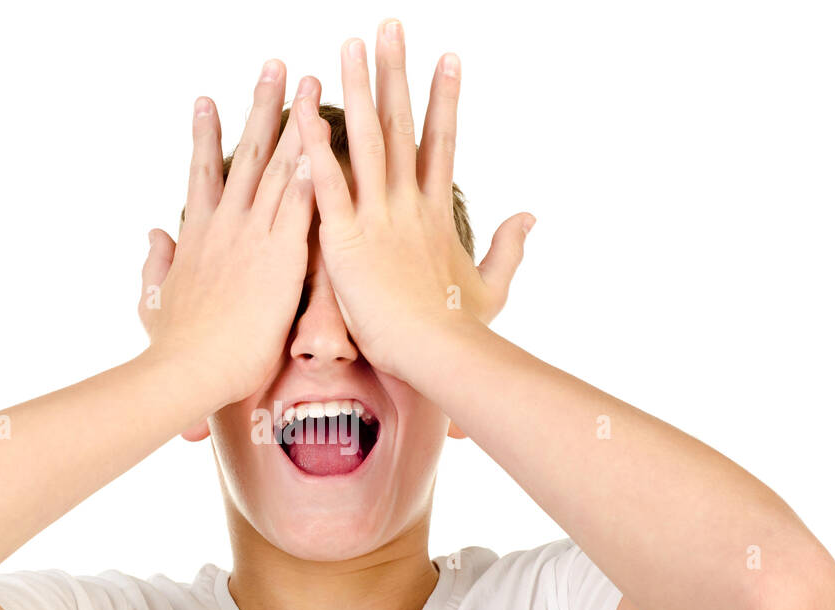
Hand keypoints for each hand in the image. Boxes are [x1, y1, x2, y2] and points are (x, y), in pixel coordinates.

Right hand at [138, 65, 318, 409]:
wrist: (190, 371)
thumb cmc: (173, 349)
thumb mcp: (152, 301)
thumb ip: (156, 264)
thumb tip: (154, 234)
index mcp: (196, 237)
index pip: (203, 173)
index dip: (205, 135)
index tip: (207, 100)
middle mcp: (225, 226)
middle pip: (247, 153)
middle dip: (262, 107)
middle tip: (274, 68)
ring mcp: (253, 237)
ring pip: (279, 167)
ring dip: (296, 121)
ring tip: (308, 82)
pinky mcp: (281, 257)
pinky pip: (302, 204)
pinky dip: (314, 169)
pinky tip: (326, 137)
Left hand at [294, 21, 534, 379]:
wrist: (437, 353)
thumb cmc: (461, 330)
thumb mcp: (494, 285)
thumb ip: (510, 247)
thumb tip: (530, 216)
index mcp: (436, 213)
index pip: (441, 141)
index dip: (444, 98)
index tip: (447, 58)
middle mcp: (407, 204)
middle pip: (402, 124)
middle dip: (396, 72)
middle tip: (389, 27)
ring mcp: (377, 217)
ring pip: (367, 140)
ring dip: (357, 89)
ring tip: (349, 44)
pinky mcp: (345, 238)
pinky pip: (327, 182)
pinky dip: (314, 146)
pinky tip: (304, 110)